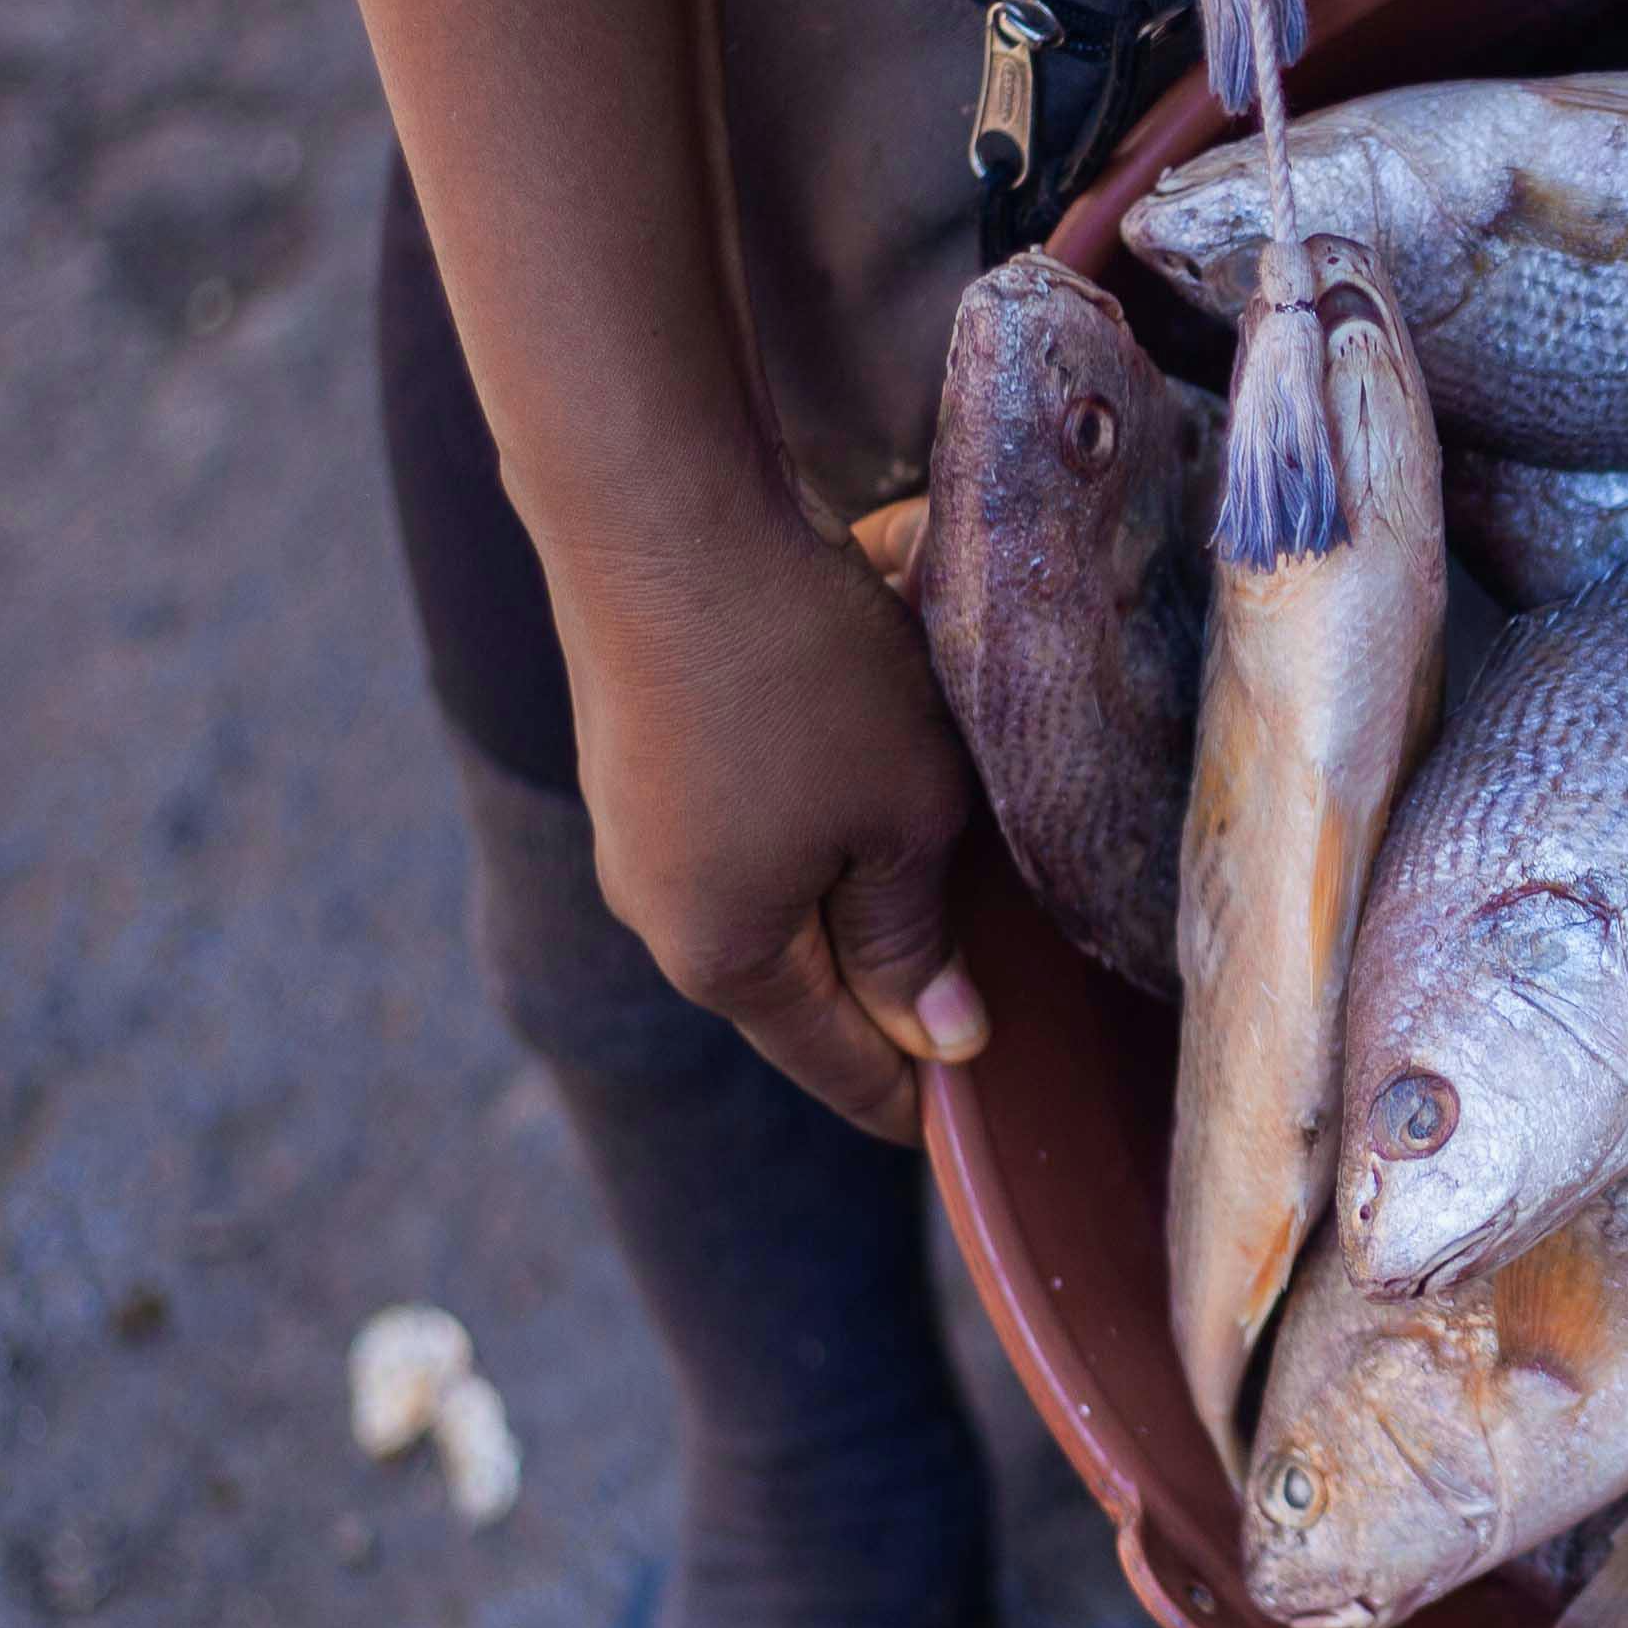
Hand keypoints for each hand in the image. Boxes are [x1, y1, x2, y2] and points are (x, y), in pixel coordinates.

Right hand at [560, 509, 991, 1139]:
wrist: (659, 513)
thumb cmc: (800, 673)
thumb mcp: (903, 814)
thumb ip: (918, 935)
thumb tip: (940, 1037)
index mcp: (724, 959)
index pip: (841, 1065)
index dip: (919, 1095)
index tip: (979, 1114)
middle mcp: (659, 910)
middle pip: (804, 986)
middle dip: (893, 991)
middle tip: (990, 994)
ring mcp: (637, 831)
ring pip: (777, 895)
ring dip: (859, 888)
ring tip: (943, 876)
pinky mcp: (639, 757)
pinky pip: (749, 823)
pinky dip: (817, 819)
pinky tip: (872, 776)